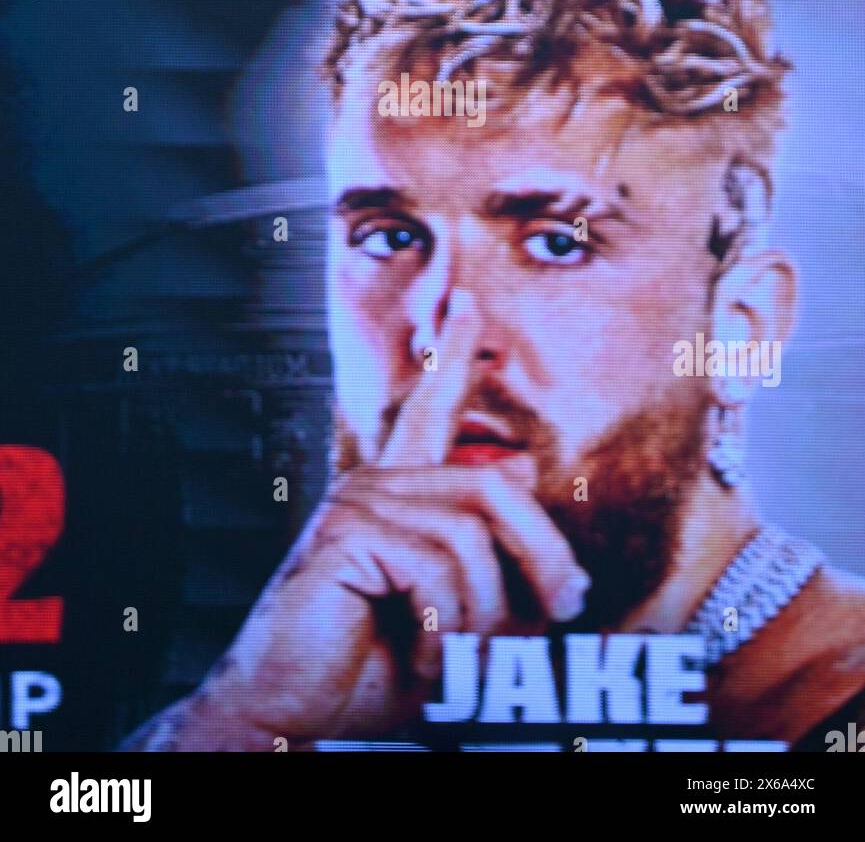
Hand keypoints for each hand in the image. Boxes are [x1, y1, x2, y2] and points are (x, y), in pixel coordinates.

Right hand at [171, 292, 589, 747]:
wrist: (294, 713)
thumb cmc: (371, 670)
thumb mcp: (456, 617)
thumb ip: (487, 557)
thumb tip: (517, 474)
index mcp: (398, 497)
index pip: (428, 411)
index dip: (452, 356)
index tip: (467, 304)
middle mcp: (376, 486)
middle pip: (492, 489)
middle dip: (543, 553)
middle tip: (567, 608)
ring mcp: (359, 504)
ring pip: (472, 537)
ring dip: (484, 616)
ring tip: (463, 664)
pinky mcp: (346, 532)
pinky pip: (437, 565)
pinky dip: (449, 630)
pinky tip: (430, 663)